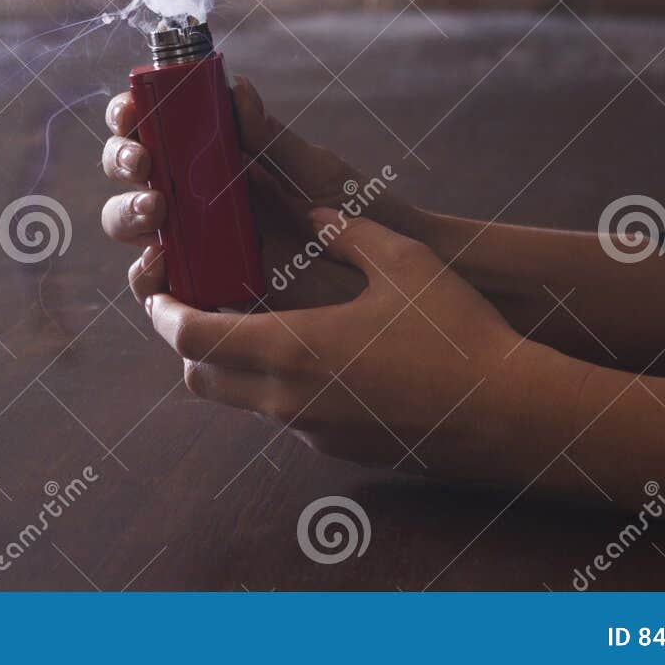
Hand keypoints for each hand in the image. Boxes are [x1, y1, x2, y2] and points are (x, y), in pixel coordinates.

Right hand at [101, 77, 430, 309]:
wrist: (392, 270)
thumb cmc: (358, 210)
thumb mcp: (315, 169)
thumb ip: (271, 137)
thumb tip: (236, 88)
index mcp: (217, 156)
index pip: (155, 127)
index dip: (130, 116)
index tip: (131, 110)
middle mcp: (197, 197)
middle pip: (133, 174)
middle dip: (122, 162)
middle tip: (144, 163)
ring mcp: (198, 244)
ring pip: (134, 227)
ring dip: (128, 213)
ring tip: (156, 210)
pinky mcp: (206, 292)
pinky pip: (159, 289)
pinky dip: (146, 278)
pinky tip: (158, 265)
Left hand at [134, 210, 561, 478]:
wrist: (507, 414)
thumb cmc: (455, 333)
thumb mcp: (402, 261)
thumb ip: (348, 232)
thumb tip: (315, 216)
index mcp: (289, 348)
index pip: (190, 336)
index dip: (162, 313)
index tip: (157, 291)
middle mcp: (287, 399)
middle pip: (200, 377)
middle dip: (186, 342)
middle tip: (197, 304)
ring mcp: (312, 430)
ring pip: (242, 400)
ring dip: (233, 364)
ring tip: (255, 321)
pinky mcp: (339, 448)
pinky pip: (288, 415)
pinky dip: (279, 386)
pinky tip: (319, 354)